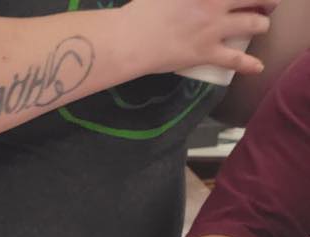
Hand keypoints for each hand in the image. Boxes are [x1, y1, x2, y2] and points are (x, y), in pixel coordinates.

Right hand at [127, 0, 276, 75]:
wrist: (131, 38)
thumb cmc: (143, 8)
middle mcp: (217, 2)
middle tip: (267, 2)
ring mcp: (214, 28)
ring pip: (253, 23)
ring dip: (262, 23)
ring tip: (262, 25)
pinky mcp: (207, 52)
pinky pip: (235, 59)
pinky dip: (249, 63)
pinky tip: (258, 67)